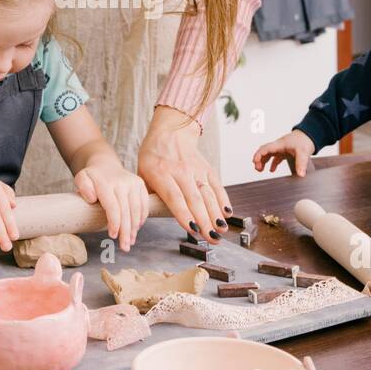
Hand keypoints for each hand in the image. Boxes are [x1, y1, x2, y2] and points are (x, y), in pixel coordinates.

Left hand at [73, 159, 148, 251]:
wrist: (105, 164)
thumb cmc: (91, 177)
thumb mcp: (81, 178)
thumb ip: (83, 187)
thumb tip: (91, 198)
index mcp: (106, 183)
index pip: (113, 206)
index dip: (114, 223)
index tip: (112, 236)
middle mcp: (122, 182)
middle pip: (126, 211)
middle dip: (126, 231)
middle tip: (124, 247)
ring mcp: (133, 183)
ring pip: (137, 209)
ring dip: (134, 228)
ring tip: (130, 241)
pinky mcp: (141, 185)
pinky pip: (144, 204)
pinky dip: (141, 218)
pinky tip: (136, 229)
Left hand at [137, 105, 229, 242]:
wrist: (171, 131)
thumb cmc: (153, 155)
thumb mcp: (142, 172)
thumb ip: (147, 194)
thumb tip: (147, 216)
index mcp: (161, 174)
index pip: (174, 197)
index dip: (184, 214)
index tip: (192, 229)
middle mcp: (180, 172)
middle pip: (194, 199)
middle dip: (204, 221)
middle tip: (211, 238)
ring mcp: (196, 169)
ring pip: (208, 194)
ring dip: (216, 214)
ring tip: (221, 230)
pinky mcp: (207, 168)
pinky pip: (217, 185)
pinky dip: (224, 199)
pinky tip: (228, 213)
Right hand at [252, 129, 314, 177]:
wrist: (311, 135)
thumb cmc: (305, 140)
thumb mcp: (303, 152)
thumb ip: (301, 163)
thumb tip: (300, 174)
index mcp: (280, 144)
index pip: (266, 148)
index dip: (259, 154)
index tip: (255, 161)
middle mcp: (279, 145)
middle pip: (265, 151)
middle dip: (259, 159)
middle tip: (257, 168)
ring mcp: (281, 148)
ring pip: (269, 154)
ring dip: (263, 161)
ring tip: (260, 170)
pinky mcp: (285, 151)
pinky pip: (276, 157)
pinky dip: (273, 164)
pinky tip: (272, 170)